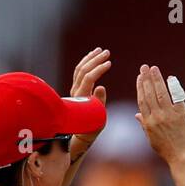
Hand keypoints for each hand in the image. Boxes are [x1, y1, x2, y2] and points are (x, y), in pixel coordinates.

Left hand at [68, 46, 110, 161]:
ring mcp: (74, 90)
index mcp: (81, 98)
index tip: (110, 63)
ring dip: (90, 58)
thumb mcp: (98, 118)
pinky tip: (92, 57)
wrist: (81, 134)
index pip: (89, 78)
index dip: (99, 69)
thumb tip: (101, 86)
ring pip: (79, 69)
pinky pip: (79, 72)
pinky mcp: (76, 89)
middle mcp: (75, 92)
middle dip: (95, 60)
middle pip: (83, 70)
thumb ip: (100, 102)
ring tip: (100, 50)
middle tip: (107, 52)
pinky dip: (86, 63)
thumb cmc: (91, 128)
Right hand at [135, 64, 184, 164]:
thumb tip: (136, 115)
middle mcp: (157, 117)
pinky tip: (170, 78)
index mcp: (148, 123)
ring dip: (156, 79)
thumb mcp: (152, 139)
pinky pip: (176, 97)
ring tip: (154, 68)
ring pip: (160, 93)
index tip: (139, 77)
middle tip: (144, 67)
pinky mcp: (181, 115)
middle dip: (146, 78)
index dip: (140, 87)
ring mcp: (169, 115)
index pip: (142, 100)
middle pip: (149, 94)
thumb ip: (144, 125)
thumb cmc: (167, 150)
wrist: (182, 157)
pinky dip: (173, 87)